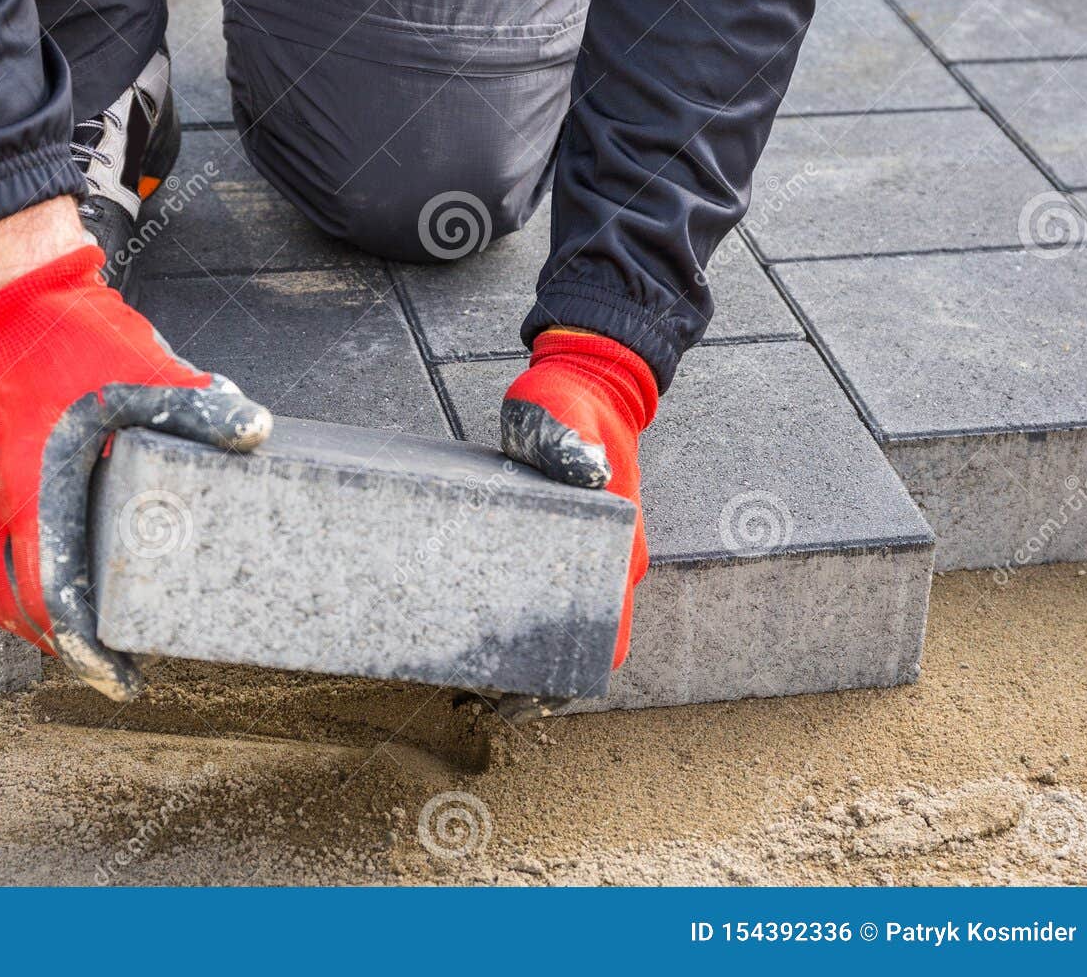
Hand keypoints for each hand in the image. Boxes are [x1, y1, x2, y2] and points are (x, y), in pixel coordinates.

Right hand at [0, 242, 270, 699]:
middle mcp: (1, 503)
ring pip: (0, 590)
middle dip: (65, 650)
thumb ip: (200, 407)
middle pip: (19, 611)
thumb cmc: (79, 340)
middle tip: (116, 668)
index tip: (119, 677)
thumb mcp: (147, 371)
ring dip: (42, 623)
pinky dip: (29, 586)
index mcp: (38, 488)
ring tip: (93, 638)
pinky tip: (72, 580)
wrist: (20, 302)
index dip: (83, 649)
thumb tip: (258, 433)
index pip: (52, 595)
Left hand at [499, 329, 657, 694]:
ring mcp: (595, 556)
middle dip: (537, 683)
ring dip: (530, 655)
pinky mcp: (571, 545)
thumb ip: (566, 441)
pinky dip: (525, 621)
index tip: (520, 703)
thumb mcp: (556, 413)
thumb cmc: (569, 401)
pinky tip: (482, 629)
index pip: (606, 638)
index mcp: (614, 545)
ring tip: (471, 683)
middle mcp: (611, 562)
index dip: (568, 682)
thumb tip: (586, 469)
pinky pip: (553, 596)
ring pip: (567, 626)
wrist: (588, 382)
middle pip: (583, 645)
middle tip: (480, 705)